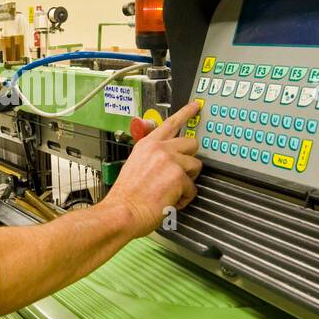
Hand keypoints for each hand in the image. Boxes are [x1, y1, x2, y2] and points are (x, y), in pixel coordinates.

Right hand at [100, 100, 201, 237]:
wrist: (122, 212)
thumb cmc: (126, 196)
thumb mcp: (136, 166)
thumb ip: (153, 158)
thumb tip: (168, 163)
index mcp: (147, 145)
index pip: (170, 123)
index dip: (186, 113)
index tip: (196, 106)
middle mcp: (159, 148)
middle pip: (191, 143)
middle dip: (190, 160)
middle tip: (179, 174)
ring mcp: (170, 161)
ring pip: (195, 167)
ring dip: (187, 181)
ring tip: (170, 191)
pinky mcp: (179, 176)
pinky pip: (193, 188)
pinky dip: (184, 199)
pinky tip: (169, 201)